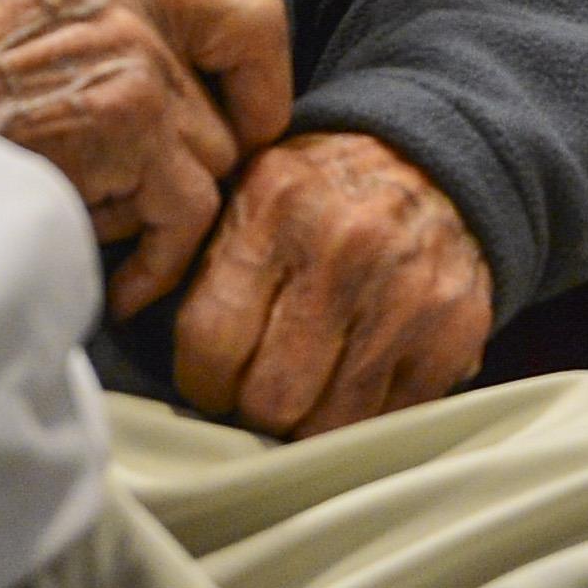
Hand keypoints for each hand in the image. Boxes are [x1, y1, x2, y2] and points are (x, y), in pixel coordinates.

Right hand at [0, 0, 292, 301]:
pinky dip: (161, 255)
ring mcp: (129, 46)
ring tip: (99, 211)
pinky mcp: (131, 118)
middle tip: (206, 159)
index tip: (225, 93)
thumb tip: (196, 58)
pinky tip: (126, 279)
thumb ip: (101, 13)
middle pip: (253, 28)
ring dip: (169, 189)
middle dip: (243, 105)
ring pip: (220, 135)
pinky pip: (193, 205)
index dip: (234, 45)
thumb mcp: (14, 12)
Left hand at [168, 130, 494, 439]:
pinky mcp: (455, 331)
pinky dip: (366, 416)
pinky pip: (390, 419)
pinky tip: (355, 380)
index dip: (202, 383)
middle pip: (271, 398)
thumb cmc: (319, 192)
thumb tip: (133, 320)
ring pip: (330, 423)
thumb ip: (201, 257)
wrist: (433, 163)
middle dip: (254, 409)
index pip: (212, 343)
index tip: (211, 381)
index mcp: (277, 208)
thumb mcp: (251, 190)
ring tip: (306, 390)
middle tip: (258, 390)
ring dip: (309, 422)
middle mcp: (346, 250)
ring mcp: (407, 294)